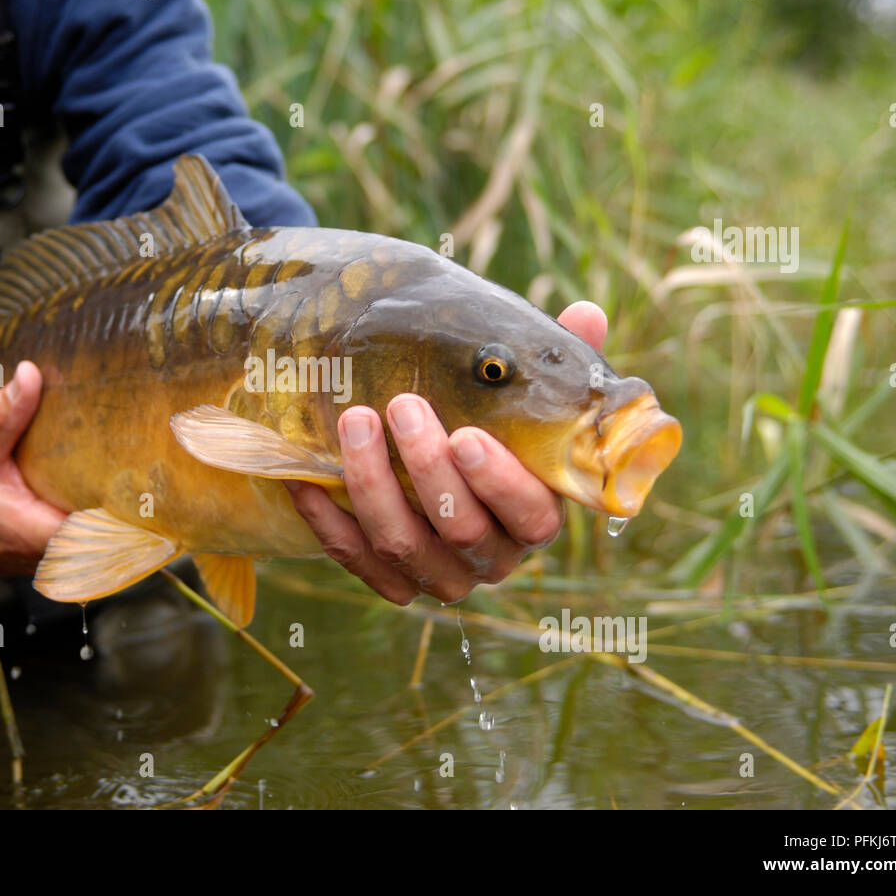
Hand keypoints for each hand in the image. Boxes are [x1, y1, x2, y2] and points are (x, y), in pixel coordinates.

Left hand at [286, 301, 607, 604]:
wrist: (440, 475)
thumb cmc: (492, 428)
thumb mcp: (525, 397)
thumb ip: (558, 361)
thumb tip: (586, 313)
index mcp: (533, 519)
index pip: (530, 516)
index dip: (499, 483)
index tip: (467, 435)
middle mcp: (490, 558)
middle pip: (460, 530)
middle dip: (426, 468)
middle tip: (402, 405)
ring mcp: (438, 576)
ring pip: (402, 546)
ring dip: (373, 484)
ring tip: (354, 420)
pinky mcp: (392, 582)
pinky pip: (356, 560)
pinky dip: (329, 522)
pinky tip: (308, 478)